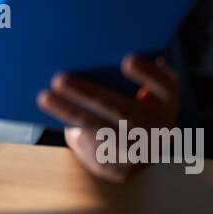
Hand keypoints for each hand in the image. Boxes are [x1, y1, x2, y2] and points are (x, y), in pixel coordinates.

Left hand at [36, 54, 179, 182]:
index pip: (163, 84)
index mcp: (167, 99)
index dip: (147, 73)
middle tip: (59, 78)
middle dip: (87, 93)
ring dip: (68, 110)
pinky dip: (66, 123)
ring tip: (45, 96)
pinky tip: (49, 108)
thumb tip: (91, 48)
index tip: (127, 60)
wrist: (139, 152)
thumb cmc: (134, 103)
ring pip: (98, 126)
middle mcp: (157, 125)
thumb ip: (125, 73)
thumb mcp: (144, 89)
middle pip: (120, 108)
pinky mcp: (116, 164)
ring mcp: (137, 148)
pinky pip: (88, 141)